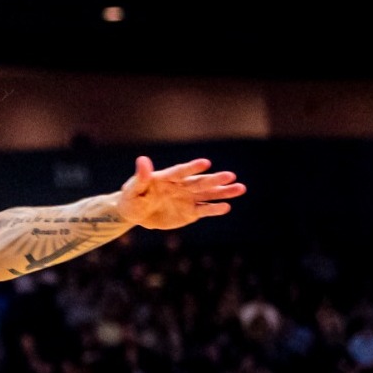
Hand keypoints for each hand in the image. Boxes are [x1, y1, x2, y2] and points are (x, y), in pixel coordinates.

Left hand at [116, 156, 245, 229]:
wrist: (135, 212)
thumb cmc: (132, 198)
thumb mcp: (133, 189)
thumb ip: (141, 176)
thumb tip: (142, 159)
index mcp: (167, 177)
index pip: (181, 171)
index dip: (192, 168)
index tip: (205, 163)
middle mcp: (181, 185)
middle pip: (199, 182)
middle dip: (214, 179)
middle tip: (231, 176)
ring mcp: (187, 198)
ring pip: (207, 194)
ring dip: (223, 192)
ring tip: (240, 188)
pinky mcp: (190, 211)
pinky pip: (204, 209)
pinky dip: (214, 209)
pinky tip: (226, 206)